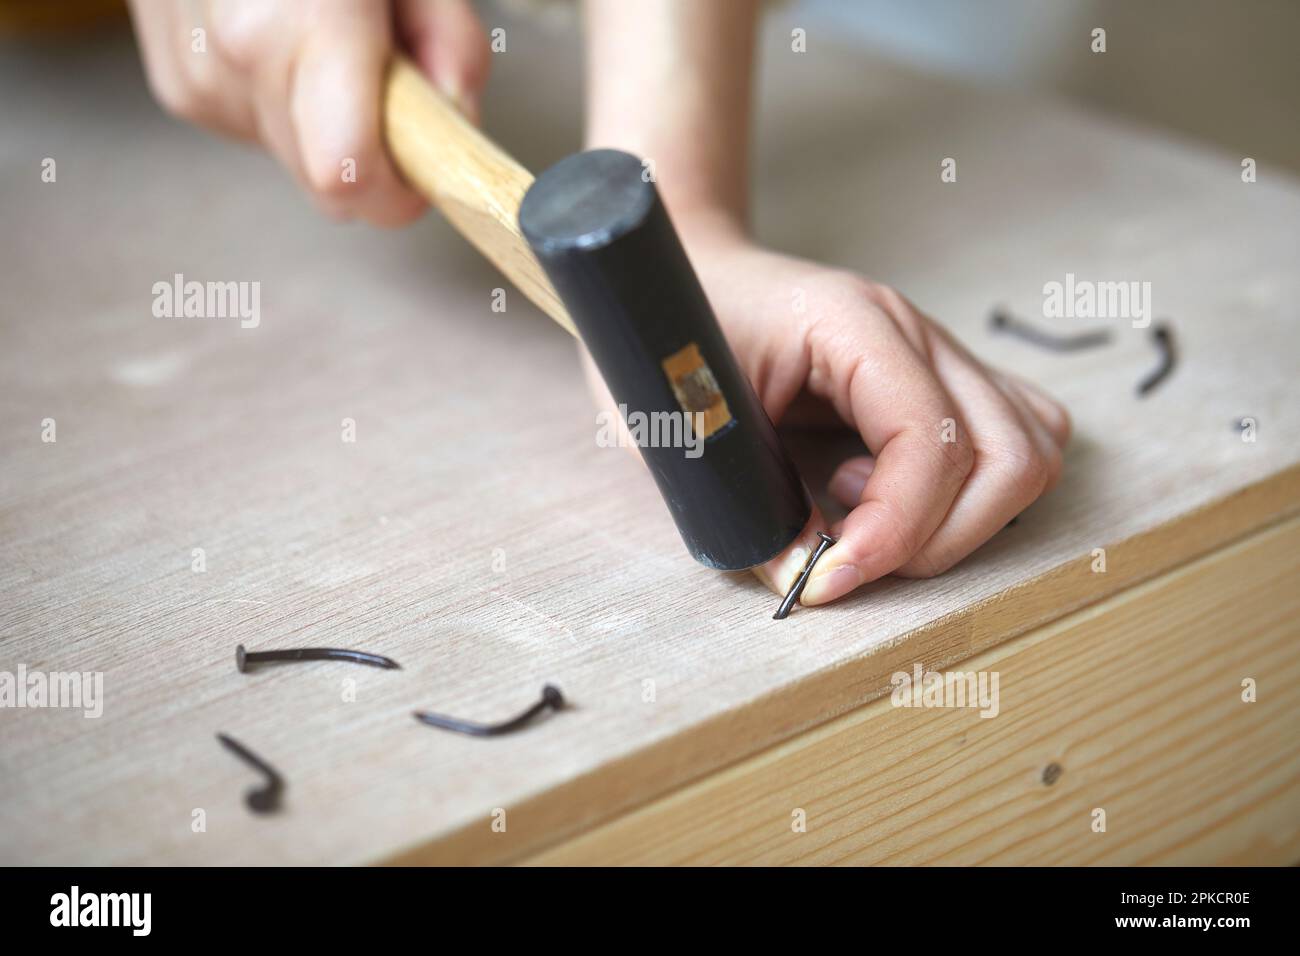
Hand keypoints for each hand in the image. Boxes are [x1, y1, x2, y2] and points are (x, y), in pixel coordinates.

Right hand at [127, 0, 489, 224]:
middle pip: (328, 181)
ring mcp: (198, 74)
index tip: (426, 163)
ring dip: (326, 118)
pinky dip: (284, 98)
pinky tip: (284, 35)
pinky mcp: (179, 86)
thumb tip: (456, 120)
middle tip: (381, 65)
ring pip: (295, 158)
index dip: (398, 189)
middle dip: (372, 144)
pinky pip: (257, 129)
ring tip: (323, 33)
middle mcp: (237, 53)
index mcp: (304, 21)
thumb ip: (450, 43)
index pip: (345, 176)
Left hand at [674, 220, 1070, 606]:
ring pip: (1030, 451)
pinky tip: (886, 487)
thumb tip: (806, 578)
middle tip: (852, 553)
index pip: (931, 440)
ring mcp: (939, 352)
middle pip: (1008, 456)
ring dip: (964, 518)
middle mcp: (915, 332)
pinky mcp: (942, 379)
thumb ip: (747, 505)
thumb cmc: (677, 338)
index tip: (829, 578)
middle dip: (937, 538)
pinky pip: (1016, 439)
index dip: (893, 529)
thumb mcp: (690, 423)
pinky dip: (976, 492)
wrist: (688, 278)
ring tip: (865, 507)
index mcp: (854, 323)